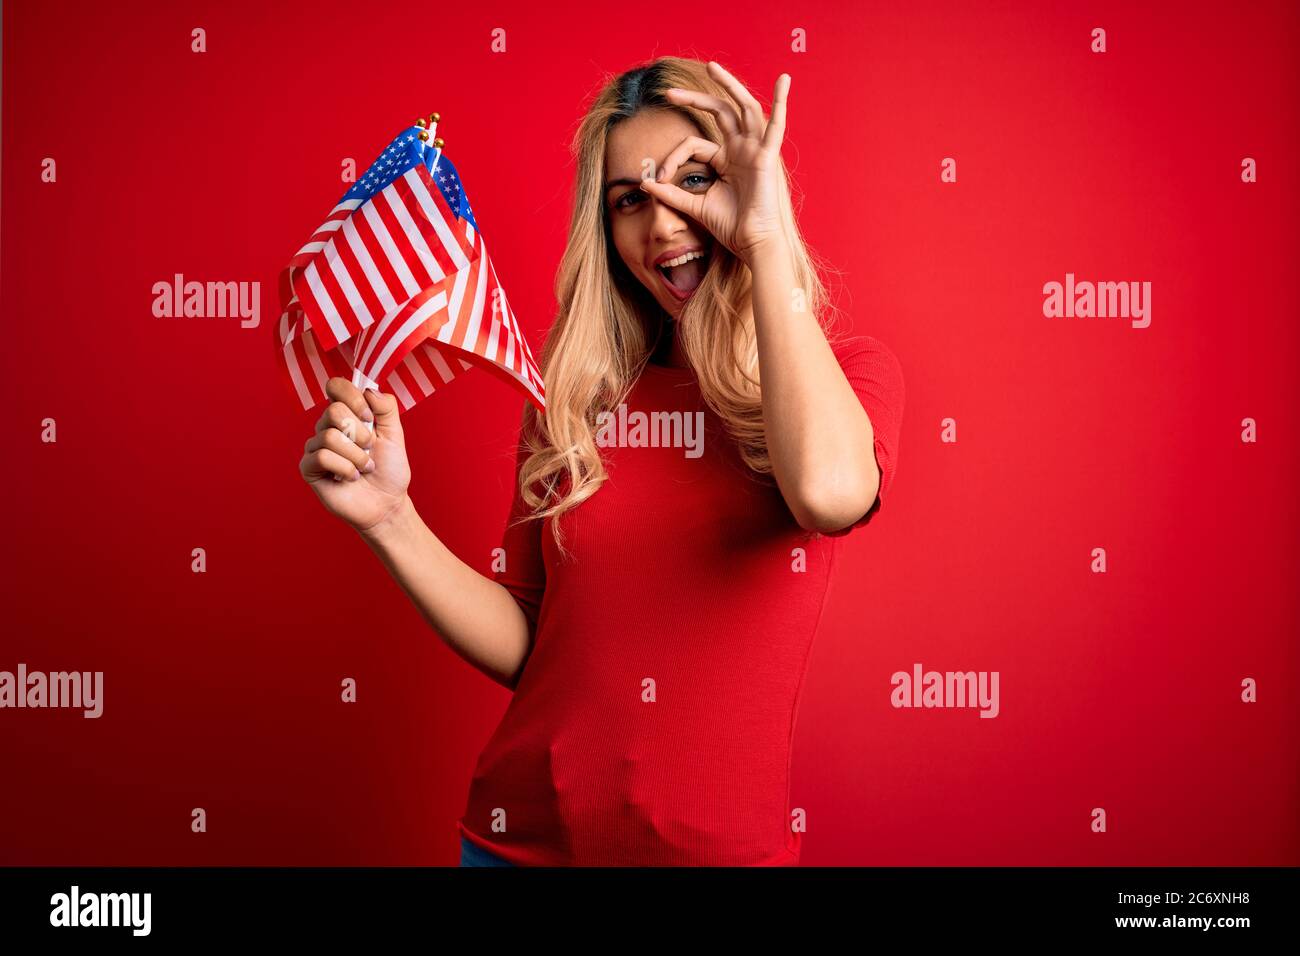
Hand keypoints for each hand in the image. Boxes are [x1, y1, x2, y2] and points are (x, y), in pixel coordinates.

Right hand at [298, 377, 411, 534]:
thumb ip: (386, 408)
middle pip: (333, 411)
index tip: (369, 417)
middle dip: (360, 433)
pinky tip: (351, 477)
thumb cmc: (389, 470)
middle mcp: (327, 427)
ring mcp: (316, 447)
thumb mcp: (395, 434)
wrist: (387, 503)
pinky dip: (345, 468)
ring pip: (329, 436)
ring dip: (356, 456)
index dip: (353, 397)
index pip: (336, 386)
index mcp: (346, 414)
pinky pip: (322, 457)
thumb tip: (369, 390)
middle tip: (370, 448)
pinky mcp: (309, 468)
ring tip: (365, 467)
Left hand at [636, 62, 790, 265]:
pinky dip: (782, 102)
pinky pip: (777, 126)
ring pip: (743, 108)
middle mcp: (742, 150)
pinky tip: (784, 81)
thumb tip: (644, 183)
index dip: (673, 157)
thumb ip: (671, 193)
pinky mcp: (768, 157)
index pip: (695, 144)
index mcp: (726, 160)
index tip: (658, 176)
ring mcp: (756, 150)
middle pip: (719, 113)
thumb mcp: (695, 205)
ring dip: (729, 85)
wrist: (752, 244)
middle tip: (669, 92)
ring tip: (713, 67)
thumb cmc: (730, 228)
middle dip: (695, 99)